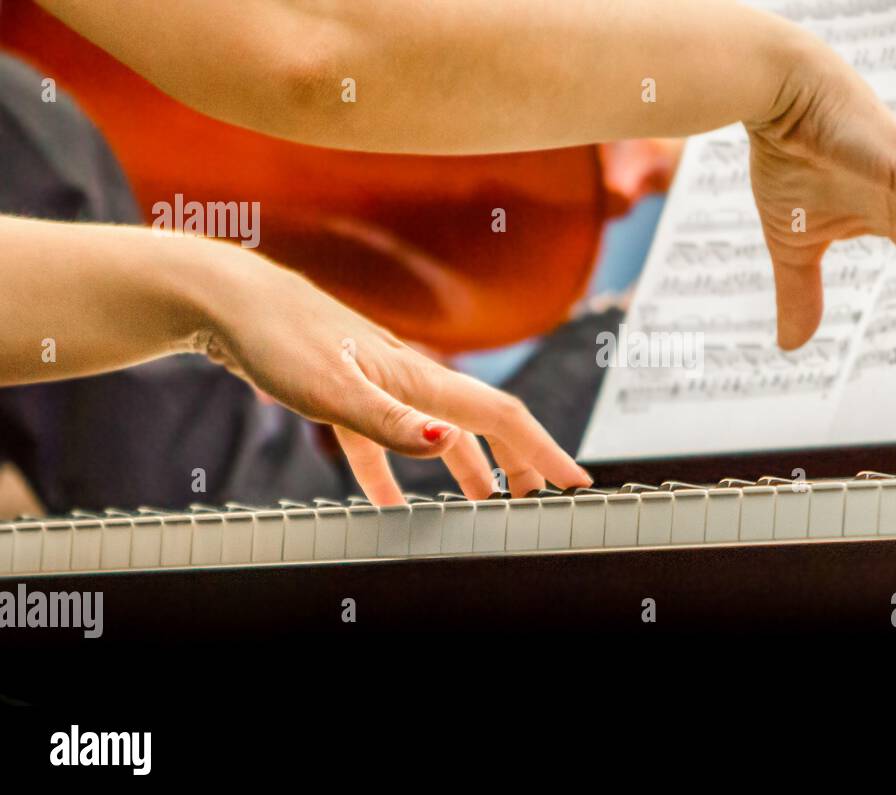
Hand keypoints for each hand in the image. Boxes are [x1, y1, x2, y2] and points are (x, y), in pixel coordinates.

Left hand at [195, 249, 590, 504]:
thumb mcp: (332, 389)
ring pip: (438, 431)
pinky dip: (395, 472)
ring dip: (468, 465)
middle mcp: (408, 378)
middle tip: (540, 498)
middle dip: (518, 460)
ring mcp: (378, 383)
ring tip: (484, 501)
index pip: (500, 417)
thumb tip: (445, 446)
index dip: (543, 450)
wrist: (225, 299)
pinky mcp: (344, 392)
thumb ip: (390, 423)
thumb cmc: (276, 336)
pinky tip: (391, 501)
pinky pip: (382, 440)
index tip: (575, 481)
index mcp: (418, 378)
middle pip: (482, 423)